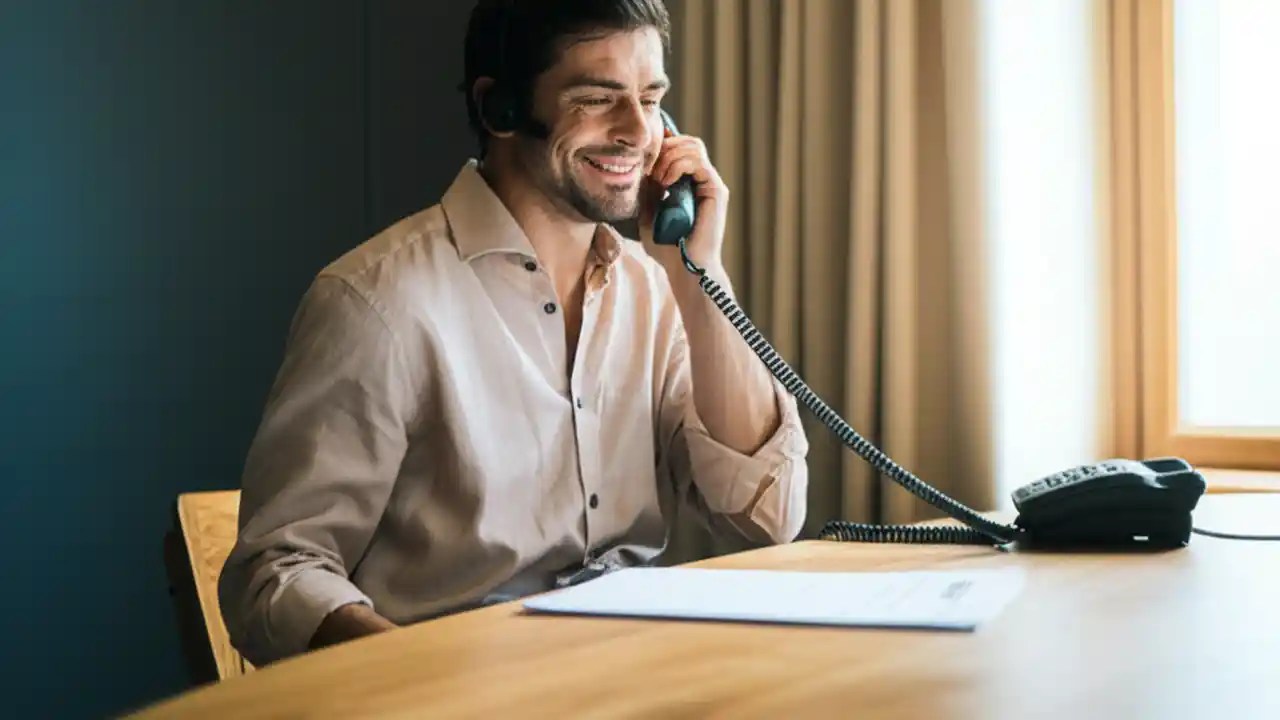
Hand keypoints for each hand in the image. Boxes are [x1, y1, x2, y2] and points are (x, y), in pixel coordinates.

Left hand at [638, 130, 728, 274]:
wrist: (685, 269)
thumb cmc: (667, 248)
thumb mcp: (648, 213)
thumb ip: (647, 190)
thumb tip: (640, 165)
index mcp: (689, 183)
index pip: (680, 147)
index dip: (662, 147)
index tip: (643, 161)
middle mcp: (703, 180)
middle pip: (688, 141)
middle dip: (665, 149)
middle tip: (650, 171)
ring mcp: (711, 184)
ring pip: (693, 147)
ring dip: (669, 158)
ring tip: (658, 180)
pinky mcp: (716, 191)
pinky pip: (698, 163)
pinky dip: (678, 166)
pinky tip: (666, 183)